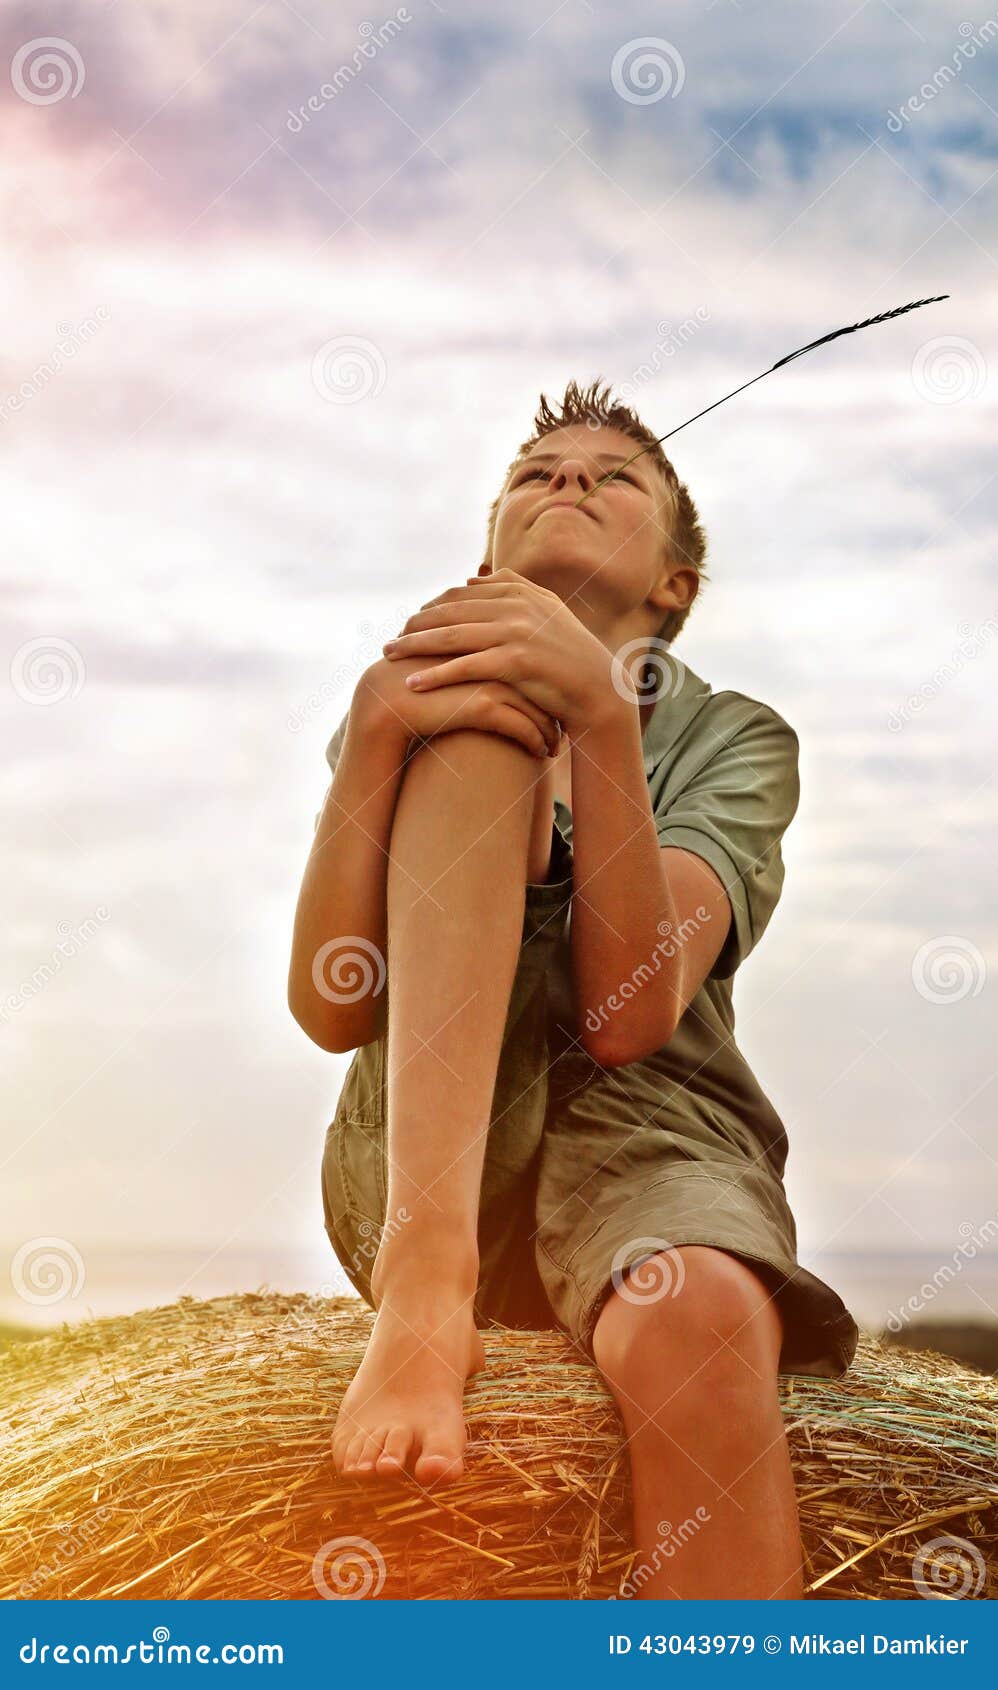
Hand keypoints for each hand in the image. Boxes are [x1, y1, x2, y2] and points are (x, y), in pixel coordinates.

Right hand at [356, 654, 561, 759]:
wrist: (389, 699)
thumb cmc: (421, 681)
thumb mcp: (453, 661)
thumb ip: (477, 656)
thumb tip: (499, 668)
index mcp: (493, 637)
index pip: (536, 661)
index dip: (549, 684)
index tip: (559, 702)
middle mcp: (497, 654)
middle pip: (544, 683)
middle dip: (558, 708)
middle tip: (566, 726)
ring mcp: (492, 679)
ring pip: (538, 709)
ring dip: (551, 732)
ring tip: (555, 747)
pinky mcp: (483, 706)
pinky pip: (523, 728)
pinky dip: (536, 743)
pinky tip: (541, 755)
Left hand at [380, 568, 623, 734]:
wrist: (598, 690)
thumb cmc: (569, 656)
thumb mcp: (546, 612)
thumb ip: (514, 589)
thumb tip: (474, 579)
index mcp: (520, 591)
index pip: (461, 594)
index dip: (431, 607)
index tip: (410, 621)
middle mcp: (516, 605)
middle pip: (451, 612)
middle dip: (415, 625)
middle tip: (390, 639)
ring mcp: (516, 632)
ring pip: (452, 637)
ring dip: (414, 647)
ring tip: (389, 656)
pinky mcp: (515, 661)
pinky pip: (465, 667)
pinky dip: (435, 676)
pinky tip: (412, 684)